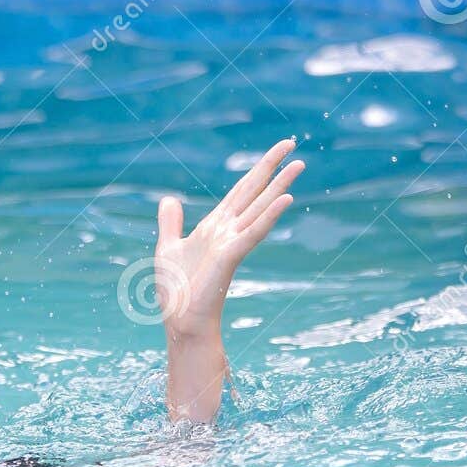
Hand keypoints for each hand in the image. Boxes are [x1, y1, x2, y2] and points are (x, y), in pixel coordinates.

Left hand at [154, 138, 303, 341]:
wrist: (180, 322)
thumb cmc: (177, 292)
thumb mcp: (167, 247)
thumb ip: (171, 223)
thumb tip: (169, 199)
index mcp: (216, 226)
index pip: (241, 191)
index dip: (257, 170)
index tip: (276, 151)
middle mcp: (229, 231)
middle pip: (254, 192)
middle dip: (271, 168)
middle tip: (293, 144)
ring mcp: (232, 243)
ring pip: (260, 208)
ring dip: (279, 186)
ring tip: (298, 165)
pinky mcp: (230, 257)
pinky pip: (253, 232)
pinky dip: (268, 216)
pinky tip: (285, 199)